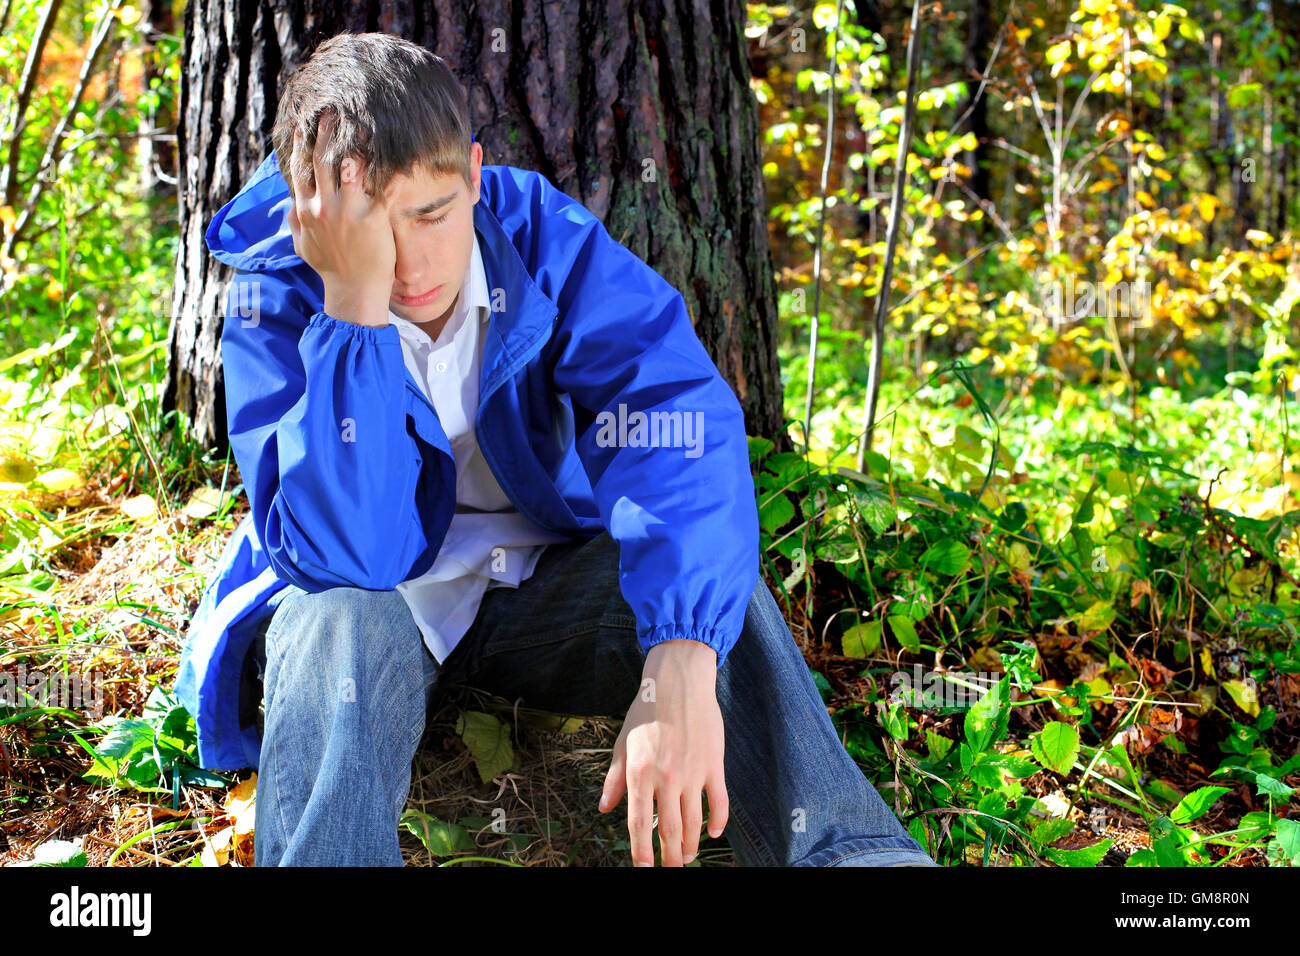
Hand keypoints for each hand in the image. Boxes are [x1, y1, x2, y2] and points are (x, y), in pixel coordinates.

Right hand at [285, 109, 394, 325]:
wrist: (352, 294)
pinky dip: (392, 170)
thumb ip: (296, 219)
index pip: (300, 168)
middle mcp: (324, 206)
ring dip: (355, 141)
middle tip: (332, 109)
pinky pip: (384, 188)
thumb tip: (290, 202)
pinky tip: (399, 153)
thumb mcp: (303, 244)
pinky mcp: (373, 219)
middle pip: (322, 158)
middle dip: (325, 130)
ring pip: (350, 166)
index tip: (303, 123)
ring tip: (362, 119)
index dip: (300, 142)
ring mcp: (348, 212)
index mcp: (307, 209)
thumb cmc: (330, 269)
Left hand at [598, 639, 727, 865]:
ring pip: (693, 821)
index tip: (643, 869)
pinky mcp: (713, 765)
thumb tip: (604, 807)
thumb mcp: (623, 743)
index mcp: (640, 772)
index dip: (641, 851)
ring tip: (687, 858)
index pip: (639, 822)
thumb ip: (614, 779)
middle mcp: (666, 777)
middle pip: (668, 829)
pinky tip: (713, 833)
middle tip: (670, 870)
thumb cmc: (646, 711)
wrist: (678, 682)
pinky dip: (718, 821)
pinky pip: (719, 801)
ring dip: (690, 845)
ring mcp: (692, 772)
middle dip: (669, 857)